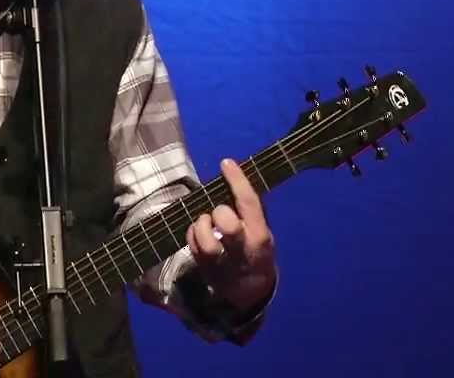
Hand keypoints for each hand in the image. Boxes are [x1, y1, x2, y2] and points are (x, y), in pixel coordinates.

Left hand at [185, 158, 276, 312]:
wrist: (251, 291)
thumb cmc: (254, 249)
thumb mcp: (261, 230)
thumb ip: (250, 210)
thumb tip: (232, 176)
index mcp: (261, 236)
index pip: (250, 204)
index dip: (237, 181)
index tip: (227, 163)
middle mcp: (244, 250)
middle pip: (228, 225)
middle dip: (220, 212)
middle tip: (219, 213)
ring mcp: (224, 263)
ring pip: (208, 242)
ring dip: (202, 226)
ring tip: (205, 222)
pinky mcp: (207, 270)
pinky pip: (194, 248)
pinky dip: (192, 236)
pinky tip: (198, 233)